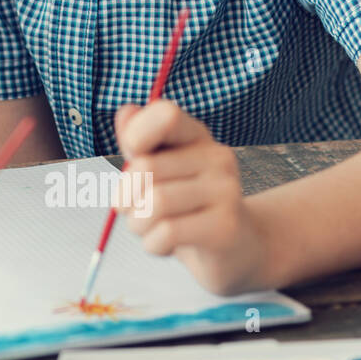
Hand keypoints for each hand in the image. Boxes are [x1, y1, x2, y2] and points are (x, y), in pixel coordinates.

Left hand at [113, 99, 270, 294]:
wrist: (235, 248)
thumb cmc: (186, 206)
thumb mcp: (158, 170)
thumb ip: (137, 141)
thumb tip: (126, 111)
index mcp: (196, 136)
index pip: (166, 114)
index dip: (136, 134)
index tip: (131, 159)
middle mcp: (217, 157)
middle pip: (145, 168)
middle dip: (125, 197)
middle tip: (132, 209)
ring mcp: (226, 191)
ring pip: (154, 203)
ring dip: (137, 224)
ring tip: (147, 228)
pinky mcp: (225, 227)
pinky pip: (167, 232)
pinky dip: (152, 243)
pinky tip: (164, 244)